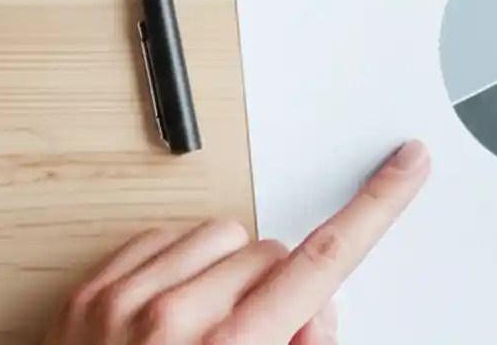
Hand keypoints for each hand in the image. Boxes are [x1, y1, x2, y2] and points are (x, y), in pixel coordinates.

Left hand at [43, 140, 429, 344]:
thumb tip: (316, 311)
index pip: (324, 261)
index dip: (375, 207)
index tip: (405, 168)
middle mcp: (176, 319)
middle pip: (274, 253)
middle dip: (276, 289)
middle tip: (255, 337)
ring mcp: (127, 301)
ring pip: (222, 236)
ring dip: (226, 274)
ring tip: (206, 326)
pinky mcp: (91, 292)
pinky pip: (165, 240)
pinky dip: (178, 269)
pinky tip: (172, 310)